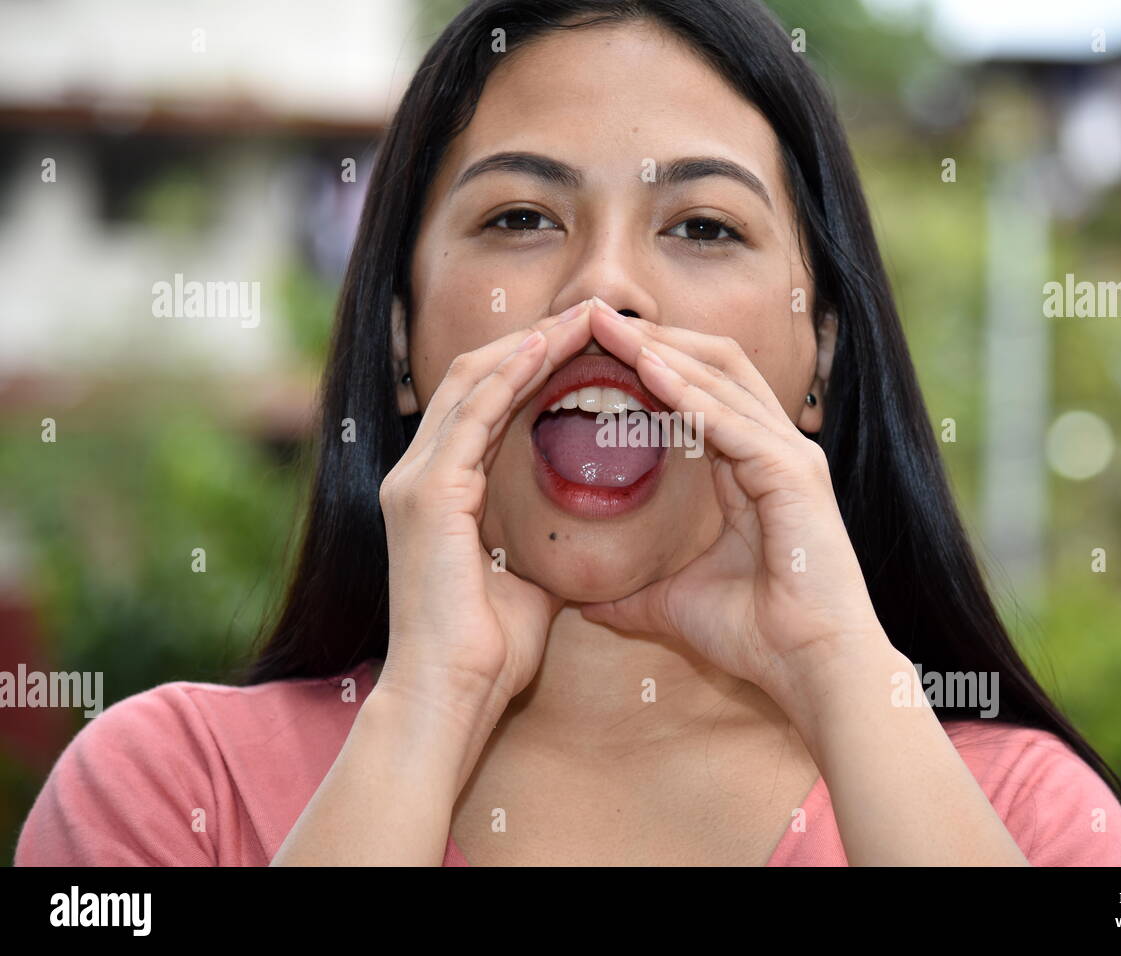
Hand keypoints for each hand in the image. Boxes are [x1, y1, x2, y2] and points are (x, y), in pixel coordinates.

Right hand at [377, 300, 594, 711]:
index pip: (480, 404)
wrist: (449, 698)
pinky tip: (550, 349)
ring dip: (527, 344)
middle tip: (588, 315)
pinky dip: (513, 375)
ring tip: (581, 317)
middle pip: (471, 377)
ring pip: (470, 382)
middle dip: (530, 340)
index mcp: (435, 492)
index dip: (527, 367)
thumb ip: (539, 539)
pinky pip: (474, 415)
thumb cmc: (487, 651)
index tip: (582, 346)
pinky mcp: (427, 495)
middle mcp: (416, 474)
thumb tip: (583, 527)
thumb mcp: (524, 577)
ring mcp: (415, 480)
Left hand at [578, 299, 885, 701]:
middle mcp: (775, 451)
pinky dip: (687, 392)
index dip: (648, 364)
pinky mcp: (793, 474)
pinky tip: (645, 369)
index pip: (698, 394)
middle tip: (592, 314)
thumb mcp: (676, 603)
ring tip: (607, 325)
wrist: (812, 670)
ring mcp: (790, 456)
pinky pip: (731, 420)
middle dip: (654, 336)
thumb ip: (633, 593)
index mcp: (752, 470)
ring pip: (723, 376)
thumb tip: (584, 601)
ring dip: (663, 348)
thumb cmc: (758, 637)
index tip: (591, 349)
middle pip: (713, 365)